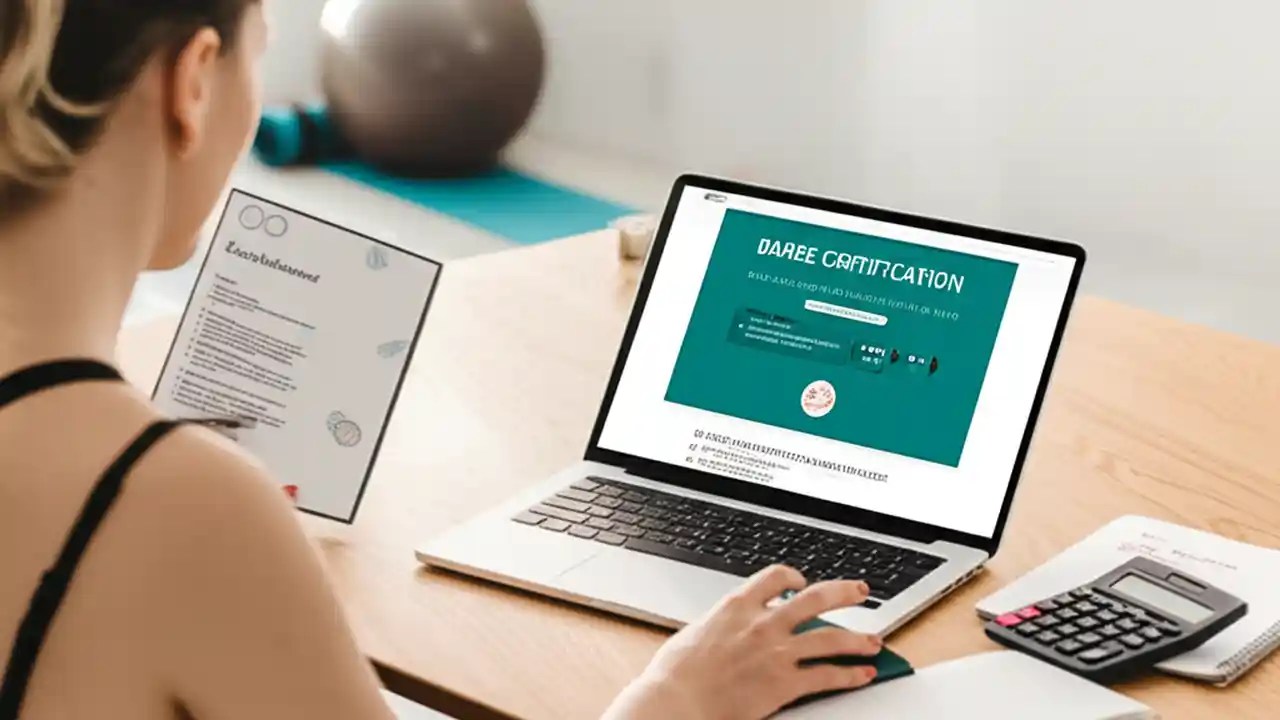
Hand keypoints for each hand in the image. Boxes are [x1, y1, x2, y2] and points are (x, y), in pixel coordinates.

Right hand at [604, 566, 880, 719]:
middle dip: (843, 593)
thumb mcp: (696, 633)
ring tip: (874, 640)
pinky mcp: (784, 683)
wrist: (676, 700)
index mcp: (737, 605)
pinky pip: (827, 675)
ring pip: (830, 638)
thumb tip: (725, 628)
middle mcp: (762, 623)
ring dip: (858, 638)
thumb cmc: (675, 673)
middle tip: (860, 592)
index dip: (793, 576)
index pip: (775, 576)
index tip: (801, 580)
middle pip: (815, 598)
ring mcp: (776, 652)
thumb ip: (721, 626)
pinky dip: (850, 675)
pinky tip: (862, 675)